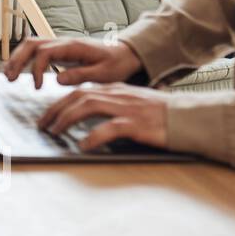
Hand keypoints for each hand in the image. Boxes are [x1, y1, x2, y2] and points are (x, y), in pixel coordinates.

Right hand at [3, 37, 143, 88]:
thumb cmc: (116, 64)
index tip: (37, 87)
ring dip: (17, 58)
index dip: (36, 69)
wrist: (125, 54)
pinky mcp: (59, 50)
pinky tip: (19, 71)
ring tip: (9, 75)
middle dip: (17, 60)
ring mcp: (60, 44)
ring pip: (31, 45)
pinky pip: (36, 49)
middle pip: (31, 44)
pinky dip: (24, 58)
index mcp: (73, 46)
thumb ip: (81, 75)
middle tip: (10, 78)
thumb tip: (58, 80)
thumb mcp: (104, 74)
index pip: (44, 52)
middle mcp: (63, 42)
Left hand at [36, 83, 168, 151]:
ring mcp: (127, 108)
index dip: (59, 104)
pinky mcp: (138, 124)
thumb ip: (112, 105)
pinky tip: (83, 146)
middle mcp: (118, 95)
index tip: (47, 117)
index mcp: (116, 89)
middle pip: (78, 97)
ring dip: (67, 119)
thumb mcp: (133, 103)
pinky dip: (93, 137)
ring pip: (88, 107)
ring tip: (55, 132)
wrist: (191, 117)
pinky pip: (110, 128)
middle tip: (43, 126)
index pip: (80, 92)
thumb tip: (88, 117)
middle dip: (56, 111)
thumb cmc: (162, 115)